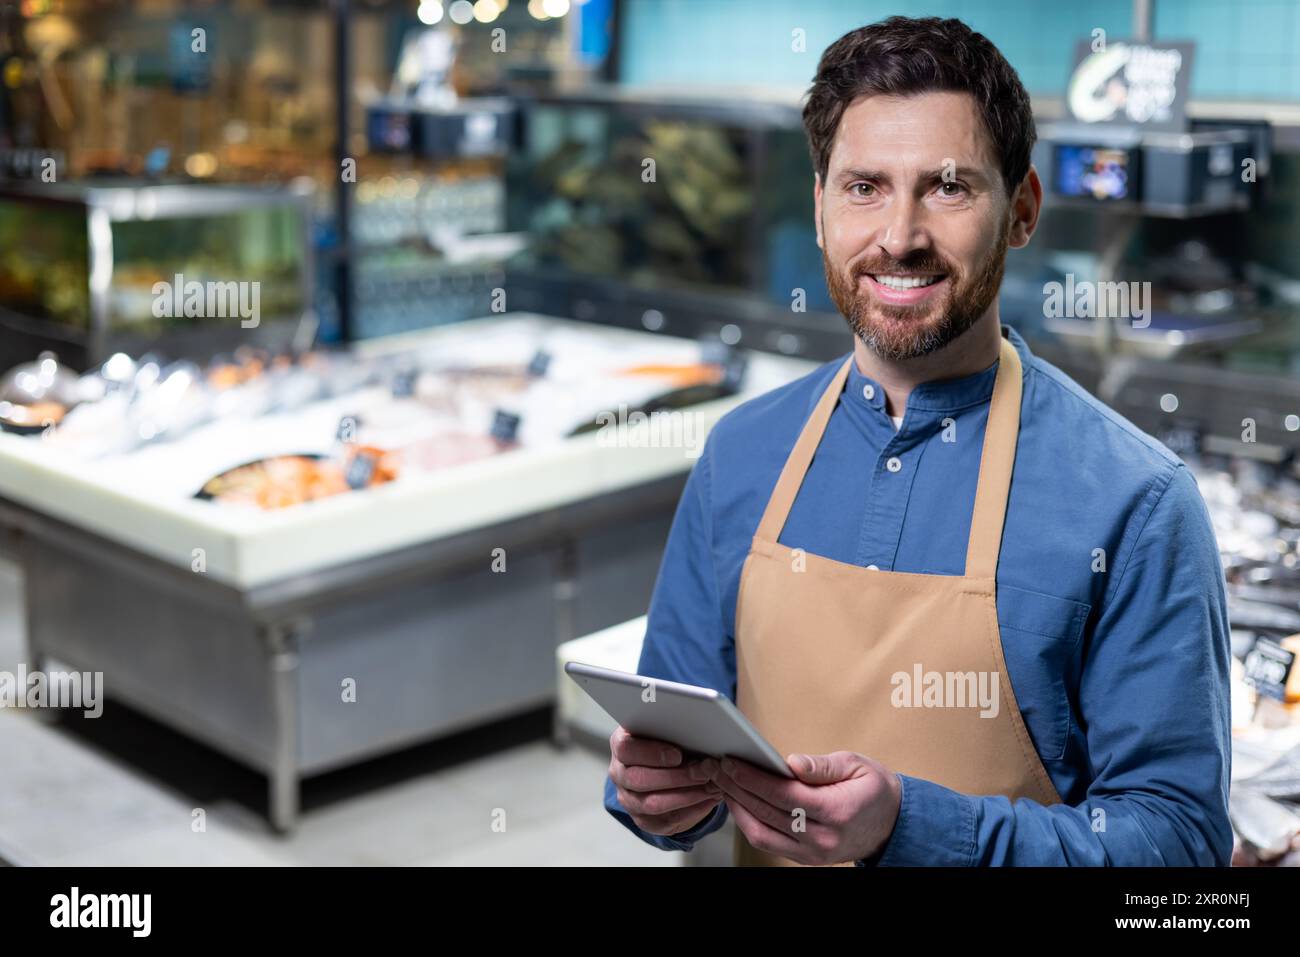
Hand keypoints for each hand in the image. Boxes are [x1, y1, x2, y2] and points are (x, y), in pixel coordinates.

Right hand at [608, 726, 721, 835]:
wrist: (661, 768)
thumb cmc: (665, 744)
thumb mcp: (666, 732)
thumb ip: (675, 732)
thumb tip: (699, 736)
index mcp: (621, 745)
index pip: (626, 749)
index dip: (651, 753)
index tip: (677, 755)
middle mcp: (619, 773)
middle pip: (639, 779)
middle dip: (676, 777)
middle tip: (703, 772)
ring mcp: (628, 799)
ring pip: (652, 804)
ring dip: (686, 796)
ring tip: (710, 787)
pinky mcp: (642, 819)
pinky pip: (665, 821)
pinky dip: (691, 810)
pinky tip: (708, 800)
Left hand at [716, 751, 900, 864]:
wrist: (892, 824)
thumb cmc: (873, 788)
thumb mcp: (855, 765)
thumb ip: (821, 765)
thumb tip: (791, 762)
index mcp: (837, 811)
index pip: (784, 795)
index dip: (753, 779)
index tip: (731, 761)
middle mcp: (823, 838)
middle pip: (767, 813)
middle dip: (737, 788)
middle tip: (715, 766)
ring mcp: (813, 853)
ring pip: (762, 833)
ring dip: (737, 807)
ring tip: (721, 782)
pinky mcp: (805, 858)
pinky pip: (768, 842)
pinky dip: (748, 822)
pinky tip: (738, 801)